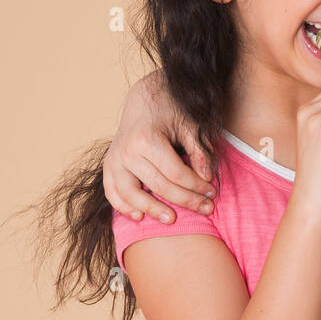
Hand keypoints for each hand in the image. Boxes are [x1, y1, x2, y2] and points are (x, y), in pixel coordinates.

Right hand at [103, 69, 214, 223]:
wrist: (142, 100)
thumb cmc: (169, 111)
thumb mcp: (188, 125)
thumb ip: (198, 151)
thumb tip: (207, 178)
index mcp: (148, 139)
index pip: (177, 174)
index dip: (197, 187)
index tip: (212, 193)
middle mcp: (127, 151)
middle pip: (159, 186)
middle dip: (186, 200)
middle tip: (206, 209)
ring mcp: (114, 160)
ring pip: (132, 194)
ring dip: (153, 210)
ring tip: (172, 219)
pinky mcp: (108, 166)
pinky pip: (112, 192)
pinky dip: (123, 206)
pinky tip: (139, 216)